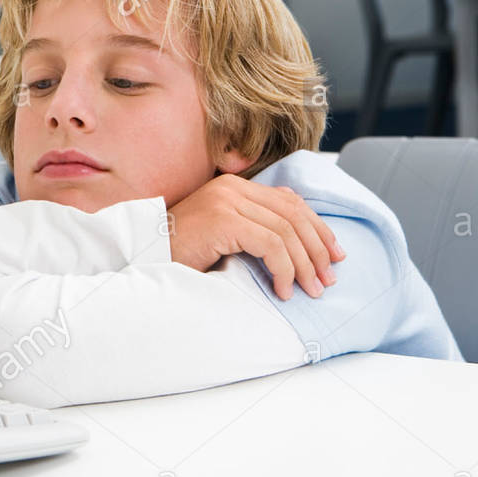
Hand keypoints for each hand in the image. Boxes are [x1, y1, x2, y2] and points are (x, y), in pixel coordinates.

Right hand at [168, 175, 346, 300]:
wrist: (144, 259)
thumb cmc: (181, 254)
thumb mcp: (223, 237)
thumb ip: (253, 227)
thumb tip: (295, 238)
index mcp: (234, 186)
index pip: (290, 202)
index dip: (317, 229)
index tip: (333, 256)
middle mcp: (232, 187)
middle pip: (293, 214)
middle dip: (317, 249)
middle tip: (328, 280)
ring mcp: (226, 200)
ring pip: (286, 231)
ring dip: (304, 265)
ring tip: (310, 291)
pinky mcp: (223, 220)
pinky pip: (271, 245)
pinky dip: (284, 270)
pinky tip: (283, 290)